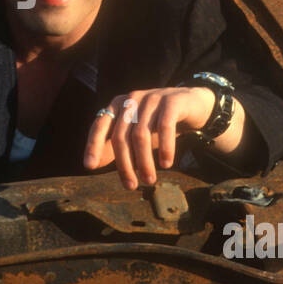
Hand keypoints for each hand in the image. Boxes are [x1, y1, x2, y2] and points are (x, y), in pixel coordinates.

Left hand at [83, 87, 215, 190]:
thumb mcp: (135, 133)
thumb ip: (114, 145)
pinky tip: (166, 163)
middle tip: (131, 186)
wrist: (193, 104)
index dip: (93, 145)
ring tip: (149, 180)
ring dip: (144, 161)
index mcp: (118, 105)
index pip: (100, 125)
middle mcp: (132, 99)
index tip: (89, 166)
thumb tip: (91, 164)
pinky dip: (165, 147)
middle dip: (124, 164)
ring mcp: (152, 98)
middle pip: (121, 135)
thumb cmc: (158, 122)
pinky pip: (165, 127)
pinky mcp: (172, 101)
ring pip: (141, 134)